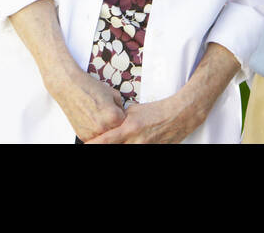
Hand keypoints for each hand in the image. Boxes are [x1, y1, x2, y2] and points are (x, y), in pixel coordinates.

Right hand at [46, 67, 126, 141]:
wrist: (69, 86)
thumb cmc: (89, 87)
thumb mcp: (112, 92)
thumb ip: (120, 106)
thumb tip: (124, 114)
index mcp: (114, 116)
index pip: (126, 124)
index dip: (121, 116)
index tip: (117, 112)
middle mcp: (103, 127)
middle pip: (115, 131)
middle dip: (113, 123)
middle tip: (106, 113)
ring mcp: (92, 133)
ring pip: (105, 135)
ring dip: (104, 128)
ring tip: (97, 115)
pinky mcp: (83, 136)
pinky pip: (95, 137)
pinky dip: (94, 130)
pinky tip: (91, 119)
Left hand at [85, 96, 199, 143]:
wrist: (179, 115)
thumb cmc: (155, 111)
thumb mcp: (133, 111)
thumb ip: (120, 120)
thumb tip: (109, 126)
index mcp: (129, 128)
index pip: (105, 141)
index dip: (92, 144)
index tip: (84, 145)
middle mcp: (136, 142)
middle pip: (114, 149)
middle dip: (105, 147)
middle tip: (95, 143)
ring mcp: (145, 149)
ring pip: (125, 152)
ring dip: (119, 146)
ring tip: (116, 141)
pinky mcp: (154, 151)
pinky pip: (139, 152)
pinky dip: (130, 147)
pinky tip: (130, 143)